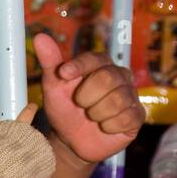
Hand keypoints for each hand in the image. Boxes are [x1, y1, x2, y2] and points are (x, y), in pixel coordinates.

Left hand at [34, 33, 144, 164]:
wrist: (71, 140)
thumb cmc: (64, 109)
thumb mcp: (53, 87)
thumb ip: (50, 62)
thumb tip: (39, 37)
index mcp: (100, 64)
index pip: (94, 58)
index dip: (79, 66)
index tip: (63, 74)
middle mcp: (119, 76)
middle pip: (107, 78)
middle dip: (87, 96)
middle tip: (80, 105)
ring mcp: (130, 95)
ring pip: (117, 100)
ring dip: (96, 113)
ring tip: (91, 117)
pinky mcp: (137, 116)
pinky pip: (126, 118)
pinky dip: (109, 126)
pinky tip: (104, 127)